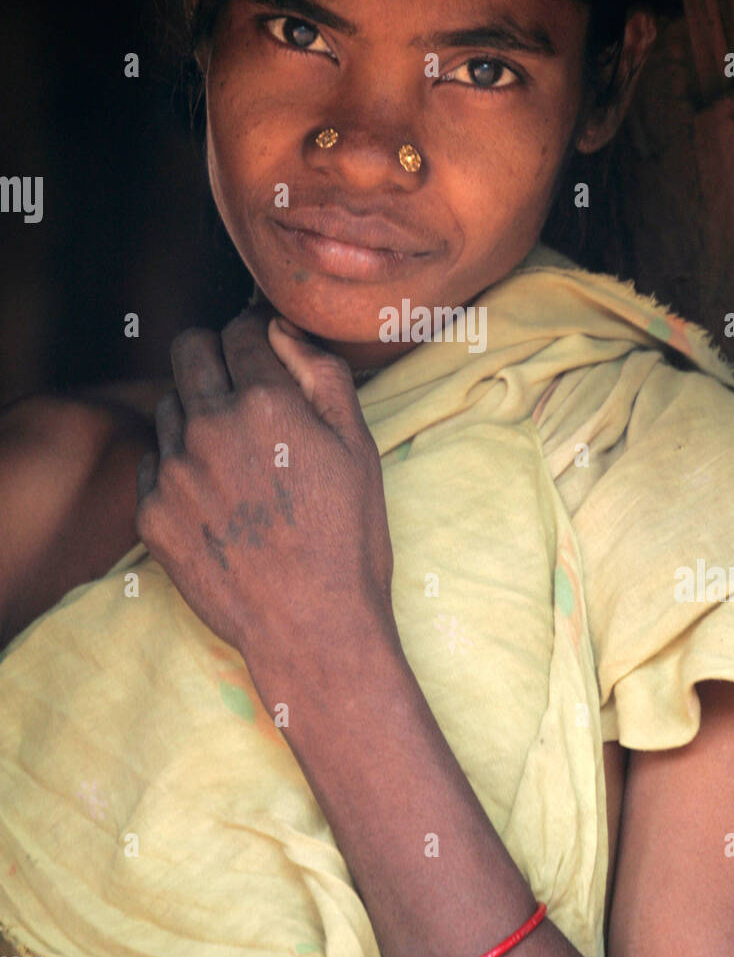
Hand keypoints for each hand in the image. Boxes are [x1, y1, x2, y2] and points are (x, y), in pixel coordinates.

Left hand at [135, 305, 396, 679]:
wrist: (312, 628)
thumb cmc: (347, 537)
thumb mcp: (358, 445)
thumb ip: (321, 372)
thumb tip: (282, 328)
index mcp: (266, 403)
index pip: (240, 329)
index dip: (254, 333)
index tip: (262, 348)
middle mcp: (210, 427)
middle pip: (188, 350)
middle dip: (213, 354)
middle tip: (239, 384)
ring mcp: (174, 471)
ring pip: (169, 406)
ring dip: (195, 413)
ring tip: (234, 455)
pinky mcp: (151, 515)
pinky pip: (153, 463)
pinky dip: (178, 467)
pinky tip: (216, 497)